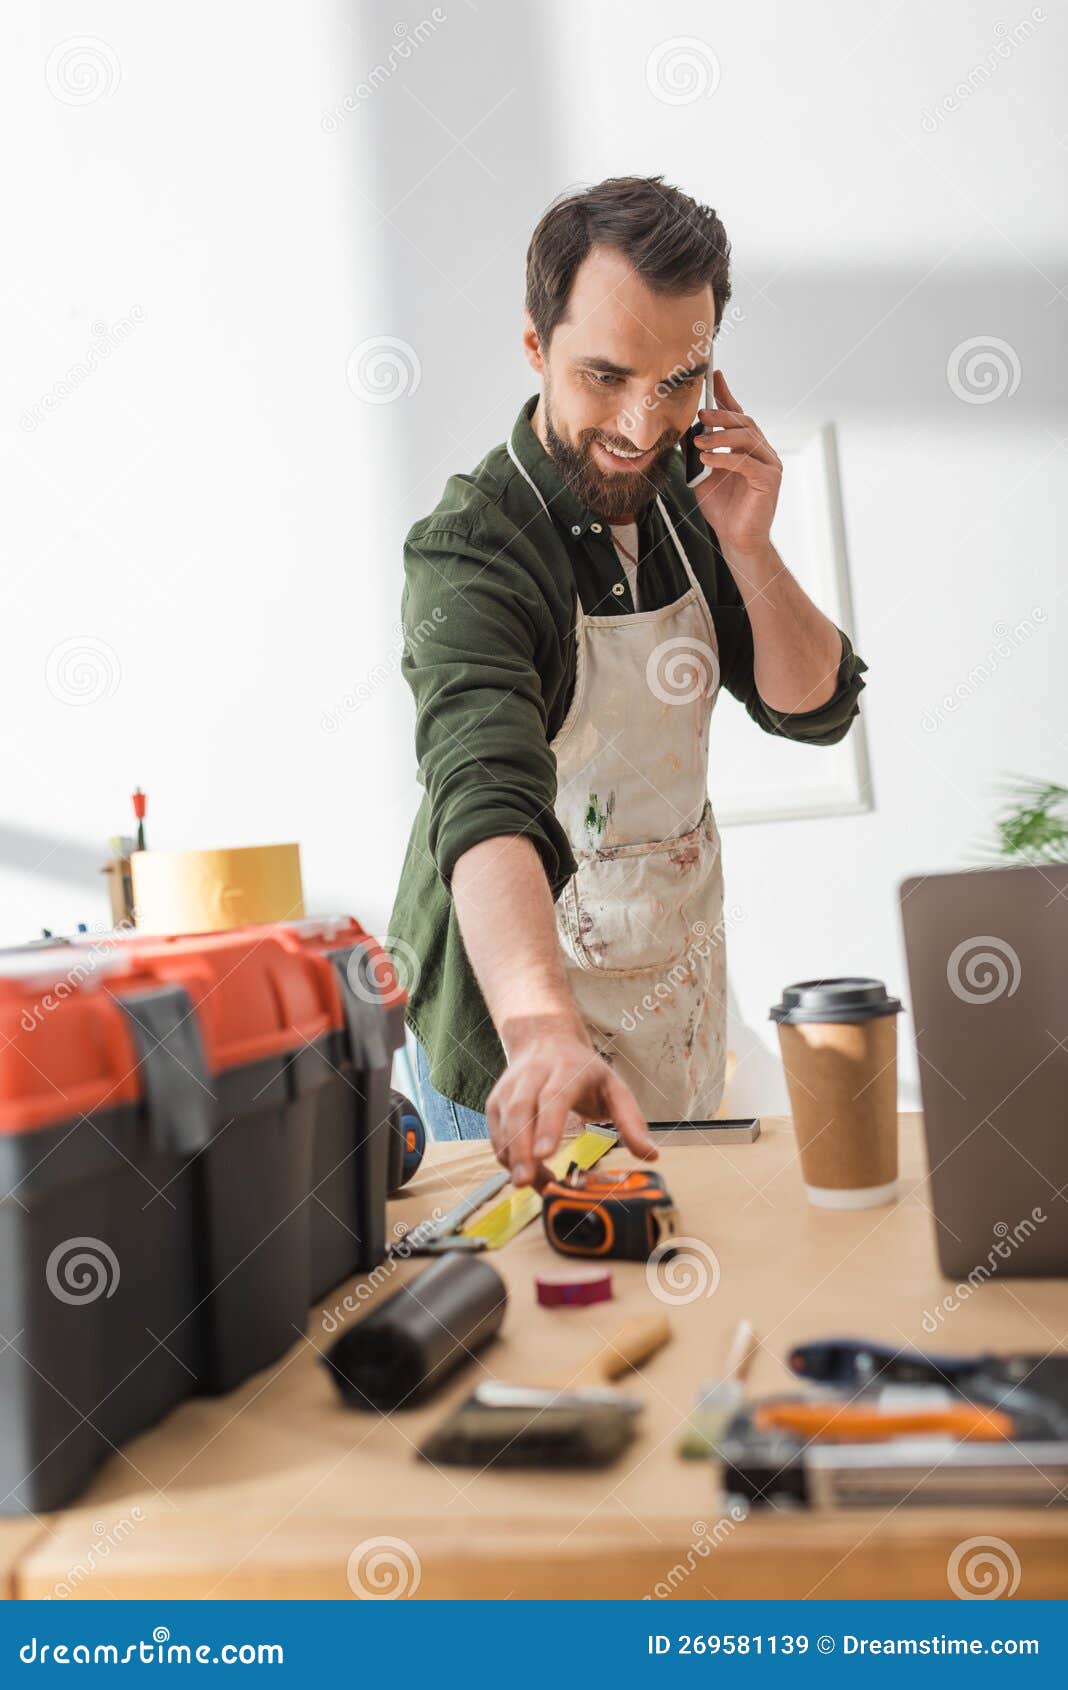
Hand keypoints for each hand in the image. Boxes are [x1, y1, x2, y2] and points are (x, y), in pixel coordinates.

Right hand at [487, 1013, 656, 1184]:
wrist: (546, 1040)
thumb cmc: (584, 1071)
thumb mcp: (615, 1087)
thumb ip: (631, 1121)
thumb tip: (651, 1155)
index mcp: (567, 1069)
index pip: (553, 1097)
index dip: (548, 1125)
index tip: (545, 1155)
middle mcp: (533, 1074)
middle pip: (520, 1110)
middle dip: (521, 1148)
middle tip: (526, 1182)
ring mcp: (510, 1086)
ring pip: (504, 1122)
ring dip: (512, 1157)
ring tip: (529, 1184)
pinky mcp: (496, 1100)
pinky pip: (496, 1132)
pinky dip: (506, 1155)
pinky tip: (523, 1173)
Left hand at [692, 368, 781, 563]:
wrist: (735, 539)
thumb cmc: (721, 508)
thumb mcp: (700, 475)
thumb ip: (695, 453)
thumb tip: (680, 429)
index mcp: (746, 448)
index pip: (738, 415)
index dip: (726, 395)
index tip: (715, 375)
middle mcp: (761, 452)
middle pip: (744, 422)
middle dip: (721, 416)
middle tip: (700, 415)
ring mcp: (769, 464)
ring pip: (748, 438)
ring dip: (721, 437)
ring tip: (699, 443)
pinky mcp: (770, 479)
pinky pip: (747, 462)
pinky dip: (726, 459)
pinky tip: (707, 460)